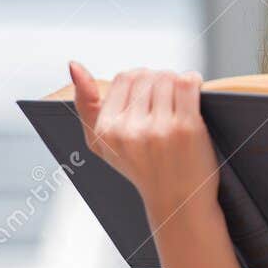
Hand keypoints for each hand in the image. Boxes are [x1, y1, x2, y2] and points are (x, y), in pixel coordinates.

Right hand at [67, 61, 219, 211]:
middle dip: (159, 80)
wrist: (178, 203)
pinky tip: (193, 90)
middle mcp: (129, 130)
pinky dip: (193, 81)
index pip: (124, 78)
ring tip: (180, 98)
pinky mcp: (186, 128)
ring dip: (177, 82)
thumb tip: (73, 64)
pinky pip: (187, 83)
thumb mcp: (103, 145)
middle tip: (167, 98)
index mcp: (106, 131)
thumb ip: (85, 105)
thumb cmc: (142, 169)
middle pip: (146, 75)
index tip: (151, 95)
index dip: (141, 81)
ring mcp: (158, 129)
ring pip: (167, 77)